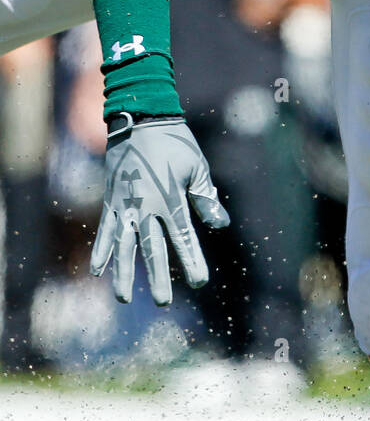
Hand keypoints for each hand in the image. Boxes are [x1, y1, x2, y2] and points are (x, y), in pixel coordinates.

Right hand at [92, 115, 229, 304]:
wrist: (139, 117)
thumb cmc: (175, 142)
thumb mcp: (197, 168)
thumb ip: (206, 198)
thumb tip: (220, 225)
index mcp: (170, 198)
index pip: (183, 237)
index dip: (192, 260)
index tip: (199, 281)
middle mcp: (146, 206)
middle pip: (152, 248)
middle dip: (157, 277)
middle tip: (164, 302)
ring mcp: (125, 205)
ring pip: (124, 246)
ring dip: (124, 273)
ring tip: (124, 298)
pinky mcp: (111, 200)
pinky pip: (105, 230)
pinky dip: (101, 250)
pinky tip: (97, 270)